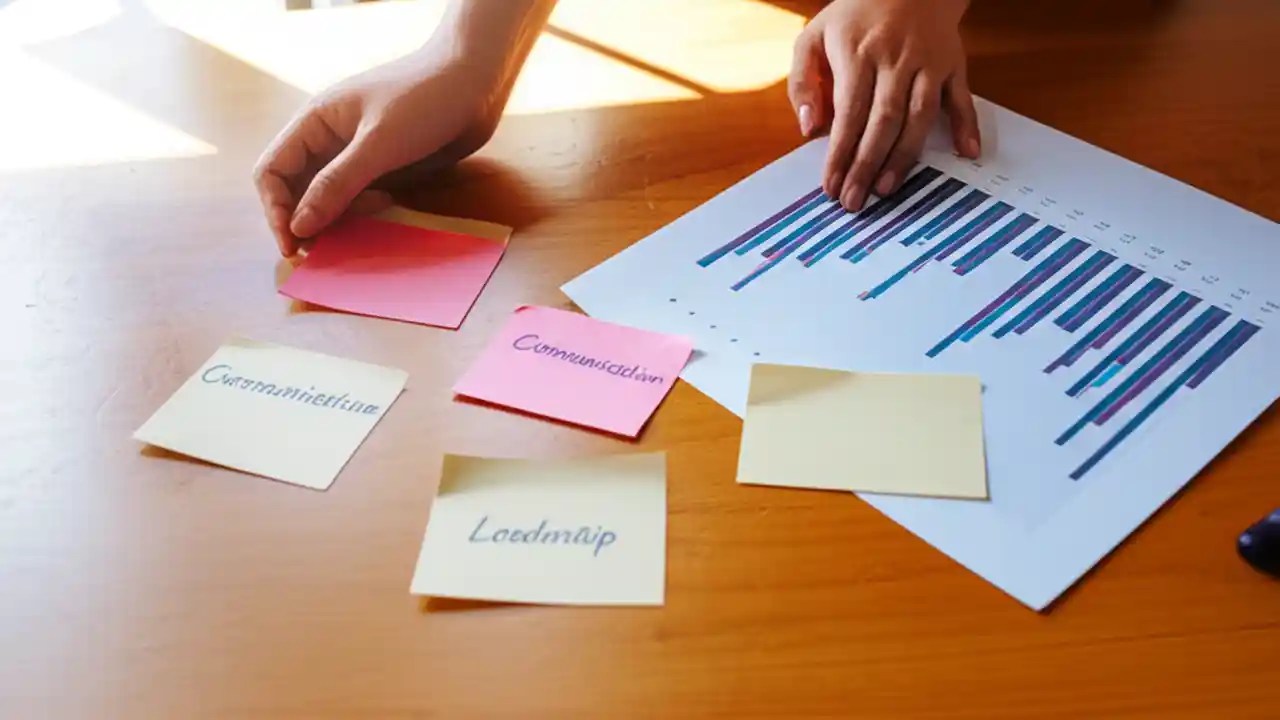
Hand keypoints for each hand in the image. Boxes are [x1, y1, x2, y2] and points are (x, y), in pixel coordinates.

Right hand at [253, 46, 504, 255]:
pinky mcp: (383, 165)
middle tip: (324, 254)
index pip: (272, 171)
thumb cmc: (425, 100)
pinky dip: (361, 213)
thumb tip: (297, 227)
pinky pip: (358, 197)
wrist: (476, 83)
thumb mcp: (378, 144)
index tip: (294, 246)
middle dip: (306, 221)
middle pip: (297, 189)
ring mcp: (356, 153)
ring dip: (335, 220)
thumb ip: (337, 185)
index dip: (276, 210)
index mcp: (314, 123)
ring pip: (328, 197)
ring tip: (357, 233)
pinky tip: (382, 212)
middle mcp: (328, 139)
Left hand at [788, 0, 979, 210]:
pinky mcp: (953, 63)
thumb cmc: (856, 15)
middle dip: (867, 165)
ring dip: (905, 156)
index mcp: (858, 54)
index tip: (831, 185)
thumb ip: (802, 81)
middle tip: (855, 201)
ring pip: (919, 116)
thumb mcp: (813, 35)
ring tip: (888, 189)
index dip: (840, 153)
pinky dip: (967, 125)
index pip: (849, 113)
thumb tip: (808, 127)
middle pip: (883, 121)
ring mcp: (928, 63)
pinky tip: (967, 153)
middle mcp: (895, 60)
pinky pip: (962, 97)